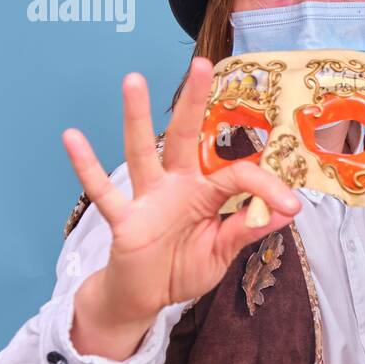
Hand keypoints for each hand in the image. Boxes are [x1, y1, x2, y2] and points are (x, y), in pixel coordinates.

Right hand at [64, 58, 301, 360]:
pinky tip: (72, 136)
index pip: (238, 176)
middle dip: (193, 102)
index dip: (267, 188)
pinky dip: (86, 167)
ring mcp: (147, 198)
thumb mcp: (222, 251)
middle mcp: (176, 185)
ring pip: (141, 152)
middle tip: (203, 64)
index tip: (292, 205)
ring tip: (133, 81)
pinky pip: (102, 191)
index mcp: (207, 192)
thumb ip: (247, 230)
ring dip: (136, 118)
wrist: (144, 298)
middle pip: (185, 136)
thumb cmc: (183, 268)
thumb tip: (286, 212)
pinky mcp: (123, 219)